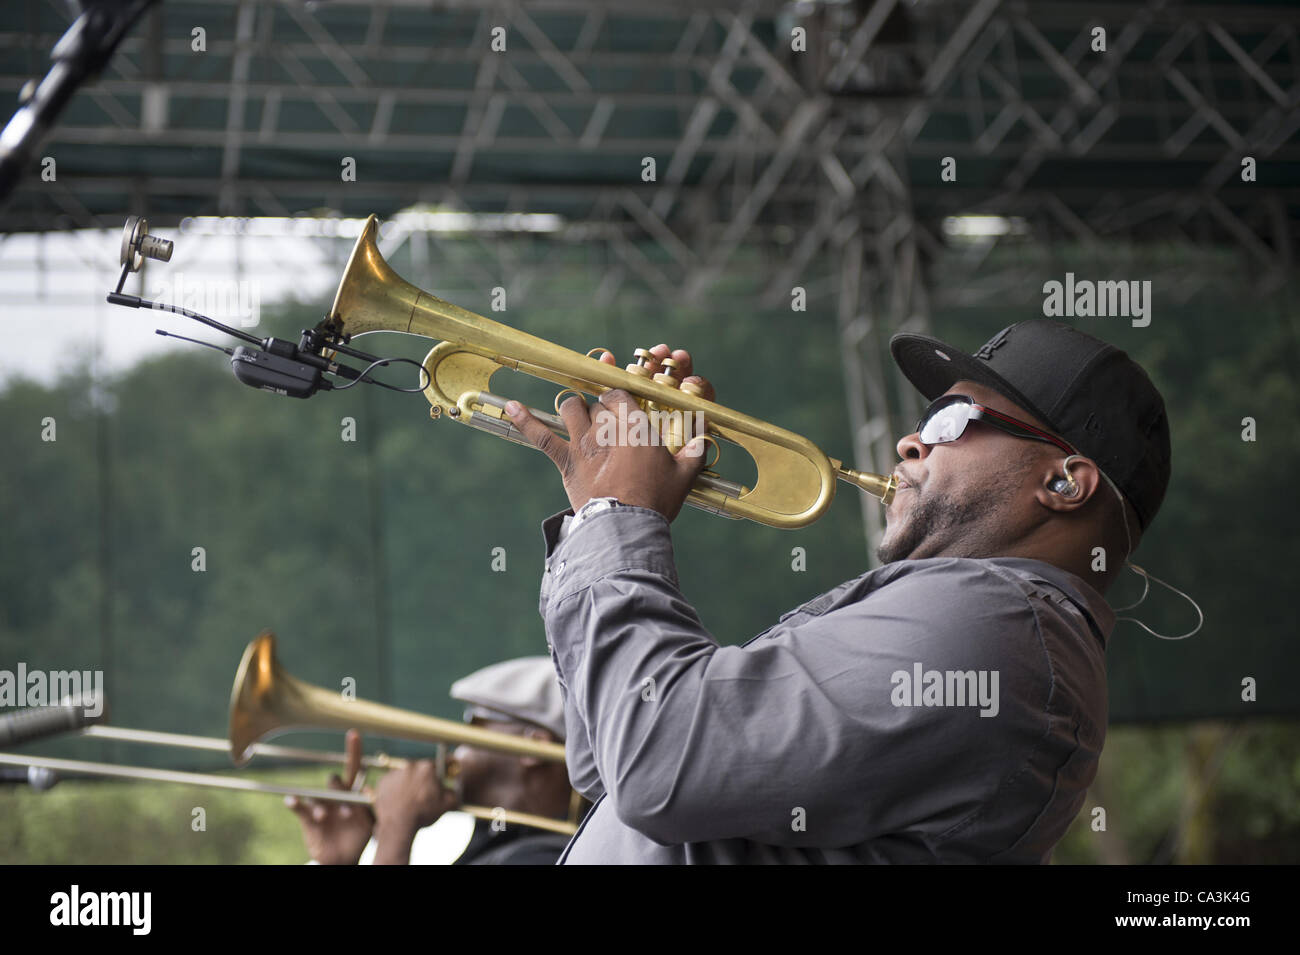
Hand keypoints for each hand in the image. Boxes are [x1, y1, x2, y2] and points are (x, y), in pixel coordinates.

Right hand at [286, 729, 373, 865]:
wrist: (343, 859)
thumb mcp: (366, 823)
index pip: (354, 768)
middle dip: (339, 788)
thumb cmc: (357, 838)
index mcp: (352, 794)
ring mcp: (321, 807)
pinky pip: (299, 808)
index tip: (354, 733)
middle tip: (346, 810)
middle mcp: (336, 797)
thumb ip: (366, 807)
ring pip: (319, 797)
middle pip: (335, 782)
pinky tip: (291, 800)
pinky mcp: (308, 821)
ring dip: (321, 805)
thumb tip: (369, 791)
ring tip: (323, 816)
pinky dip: (295, 804)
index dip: (354, 751)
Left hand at [370, 759, 458, 864]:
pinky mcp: (383, 781)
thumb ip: (454, 793)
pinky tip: (400, 800)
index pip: (438, 764)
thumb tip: (454, 790)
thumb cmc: (422, 814)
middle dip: (424, 779)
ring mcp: (395, 772)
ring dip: (409, 783)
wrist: (398, 825)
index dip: (443, 770)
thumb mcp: (447, 805)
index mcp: (427, 767)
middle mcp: (410, 765)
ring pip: (406, 775)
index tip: (445, 772)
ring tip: (411, 799)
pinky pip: (392, 782)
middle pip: (420, 769)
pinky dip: (396, 788)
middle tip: (424, 793)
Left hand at [505, 345, 715, 520]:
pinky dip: (524, 419)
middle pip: (598, 404)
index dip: (620, 396)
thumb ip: (693, 454)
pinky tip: (511, 406)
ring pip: (571, 409)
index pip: (621, 395)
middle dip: (601, 407)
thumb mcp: (683, 476)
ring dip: (573, 407)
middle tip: (607, 418)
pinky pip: (541, 436)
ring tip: (576, 411)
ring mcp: (583, 442)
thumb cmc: (655, 500)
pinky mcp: (565, 461)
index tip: (623, 401)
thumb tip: (700, 441)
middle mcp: (606, 427)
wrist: (624, 526)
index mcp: (635, 426)